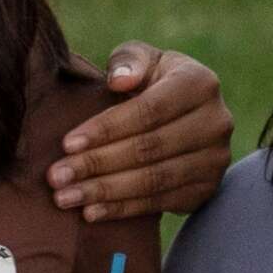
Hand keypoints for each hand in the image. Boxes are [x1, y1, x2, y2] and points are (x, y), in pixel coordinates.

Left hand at [49, 43, 231, 221]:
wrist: (184, 115)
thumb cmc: (150, 81)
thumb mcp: (141, 60)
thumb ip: (128, 61)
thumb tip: (120, 80)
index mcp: (199, 83)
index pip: (149, 110)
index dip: (107, 128)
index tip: (67, 144)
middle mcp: (216, 121)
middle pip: (149, 148)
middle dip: (97, 164)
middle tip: (56, 177)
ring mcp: (215, 158)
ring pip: (154, 180)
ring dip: (105, 191)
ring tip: (65, 197)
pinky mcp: (207, 188)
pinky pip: (161, 202)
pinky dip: (123, 209)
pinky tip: (90, 212)